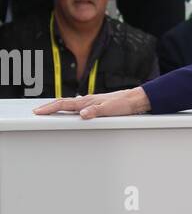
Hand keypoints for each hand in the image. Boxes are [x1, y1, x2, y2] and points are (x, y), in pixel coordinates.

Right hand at [33, 87, 150, 117]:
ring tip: (47, 110)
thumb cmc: (123, 104)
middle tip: (37, 112)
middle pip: (63, 102)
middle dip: (49, 107)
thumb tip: (82, 114)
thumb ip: (95, 111)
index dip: (49, 108)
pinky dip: (68, 108)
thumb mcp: (109, 109)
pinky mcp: (95, 104)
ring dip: (57, 106)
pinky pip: (77, 106)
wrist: (133, 99)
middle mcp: (86, 100)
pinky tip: (68, 110)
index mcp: (86, 101)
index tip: (38, 112)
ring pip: (69, 104)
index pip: (63, 104)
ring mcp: (90, 101)